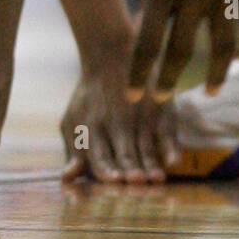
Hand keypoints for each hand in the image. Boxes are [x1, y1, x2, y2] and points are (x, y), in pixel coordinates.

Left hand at [61, 54, 177, 183]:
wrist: (111, 56)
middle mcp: (116, 124)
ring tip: (156, 179)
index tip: (114, 181)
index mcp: (92, 129)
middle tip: (136, 182)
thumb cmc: (91, 98)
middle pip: (125, 153)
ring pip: (146, 147)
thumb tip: (67, 179)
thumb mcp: (75, 121)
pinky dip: (171, 147)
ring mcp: (140, 118)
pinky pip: (168, 133)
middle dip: (131, 169)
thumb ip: (74, 151)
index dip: (107, 170)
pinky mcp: (161, 112)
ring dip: (151, 164)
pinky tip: (171, 161)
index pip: (99, 155)